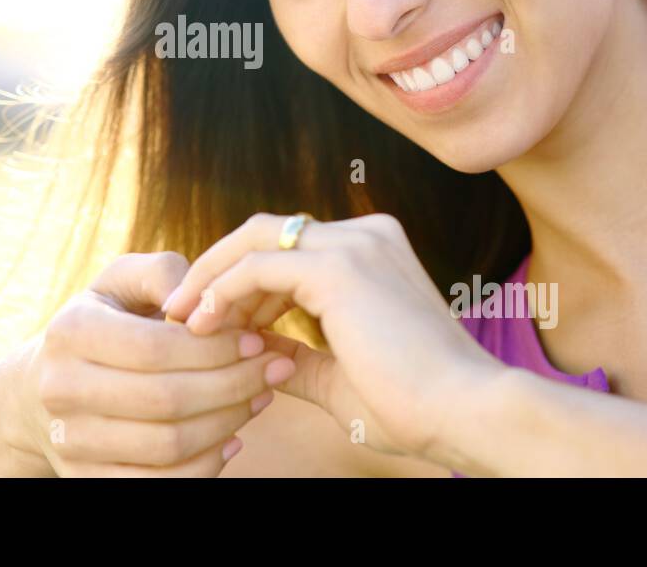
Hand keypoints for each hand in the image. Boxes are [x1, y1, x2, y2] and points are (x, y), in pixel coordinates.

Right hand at [18, 251, 296, 475]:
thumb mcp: (124, 281)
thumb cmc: (106, 319)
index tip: (257, 341)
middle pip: (165, 400)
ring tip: (259, 397)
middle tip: (274, 370)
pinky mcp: (85, 480)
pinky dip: (205, 466)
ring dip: (227, 423)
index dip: (214, 348)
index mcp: (69, 331)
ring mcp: (69, 441)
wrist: (47, 383)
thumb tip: (200, 297)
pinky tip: (231, 437)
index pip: (154, 347)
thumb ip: (162, 273)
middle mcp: (59, 389)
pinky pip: (159, 486)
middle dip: (232, 385)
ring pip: (168, 446)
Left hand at [160, 213, 503, 459]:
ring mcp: (355, 244)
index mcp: (373, 251)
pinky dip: (223, 291)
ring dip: (211, 277)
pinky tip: (202, 323)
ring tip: (182, 318)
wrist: (466, 414)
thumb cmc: (416, 406)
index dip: (242, 281)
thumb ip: (301, 358)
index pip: (288, 247)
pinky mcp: (339, 268)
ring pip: (255, 239)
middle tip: (179, 310)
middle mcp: (366, 234)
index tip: (208, 320)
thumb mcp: (343, 376)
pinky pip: (257, 266)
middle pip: (265, 231)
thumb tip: (259, 355)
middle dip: (216, 268)